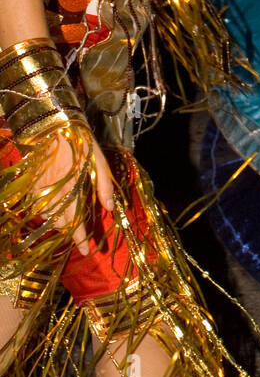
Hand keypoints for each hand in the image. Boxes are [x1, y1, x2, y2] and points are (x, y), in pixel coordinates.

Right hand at [28, 123, 115, 256]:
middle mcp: (54, 194)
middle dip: (70, 233)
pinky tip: (52, 211)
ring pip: (47, 217)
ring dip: (57, 224)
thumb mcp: (98, 160)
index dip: (80, 239)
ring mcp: (39, 190)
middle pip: (60, 223)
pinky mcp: (31, 185)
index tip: (86, 251)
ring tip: (67, 225)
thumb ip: (104, 186)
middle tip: (79, 240)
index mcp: (72, 190)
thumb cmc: (79, 141)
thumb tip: (111, 208)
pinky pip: (36, 207)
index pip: (76, 222)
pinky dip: (44, 213)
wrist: (52, 126)